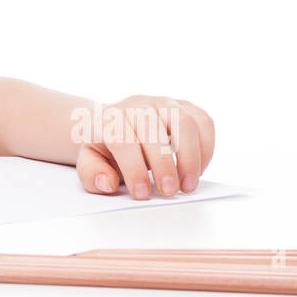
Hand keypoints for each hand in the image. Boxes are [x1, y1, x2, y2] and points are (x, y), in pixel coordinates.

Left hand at [75, 95, 213, 198]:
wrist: (119, 122)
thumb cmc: (106, 145)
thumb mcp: (89, 160)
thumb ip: (91, 173)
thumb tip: (106, 182)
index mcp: (110, 117)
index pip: (122, 139)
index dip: (133, 169)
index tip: (142, 194)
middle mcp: (137, 104)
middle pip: (152, 129)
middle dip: (163, 164)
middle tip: (168, 191)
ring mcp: (163, 102)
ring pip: (183, 122)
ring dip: (190, 158)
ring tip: (188, 185)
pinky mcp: (185, 106)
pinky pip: (203, 121)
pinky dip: (206, 147)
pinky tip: (199, 169)